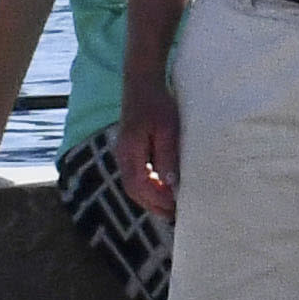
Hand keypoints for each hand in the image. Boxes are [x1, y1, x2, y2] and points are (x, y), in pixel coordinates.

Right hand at [115, 88, 180, 214]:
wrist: (142, 84)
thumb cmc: (157, 104)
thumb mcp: (167, 130)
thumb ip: (167, 157)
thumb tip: (171, 185)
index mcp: (129, 152)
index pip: (139, 186)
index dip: (157, 200)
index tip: (176, 207)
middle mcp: (123, 156)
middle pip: (134, 190)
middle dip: (153, 205)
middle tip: (175, 215)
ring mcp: (124, 154)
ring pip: (134, 186)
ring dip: (151, 198)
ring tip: (172, 207)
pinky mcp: (130, 151)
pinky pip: (137, 176)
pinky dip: (149, 188)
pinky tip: (165, 189)